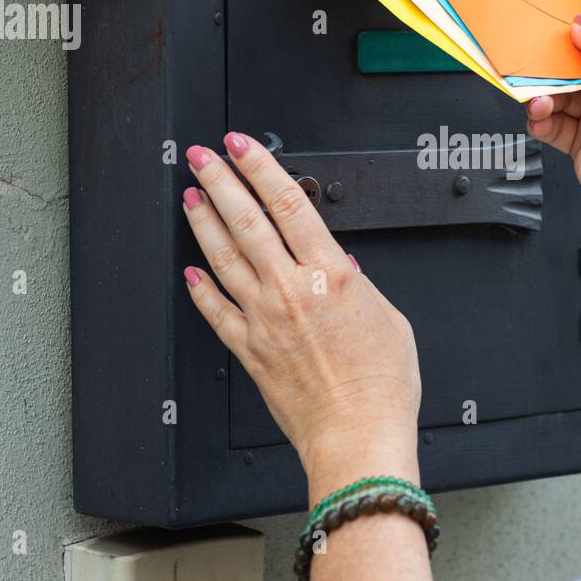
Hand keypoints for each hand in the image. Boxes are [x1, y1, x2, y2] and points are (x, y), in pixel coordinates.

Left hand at [180, 133, 420, 494]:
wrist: (357, 436)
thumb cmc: (382, 387)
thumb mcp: (390, 318)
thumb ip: (360, 286)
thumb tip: (342, 267)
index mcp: (331, 275)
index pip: (287, 203)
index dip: (260, 166)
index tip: (241, 145)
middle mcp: (291, 290)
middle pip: (246, 221)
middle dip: (219, 181)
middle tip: (200, 156)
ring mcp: (264, 320)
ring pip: (223, 257)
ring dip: (203, 222)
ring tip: (190, 196)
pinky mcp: (249, 351)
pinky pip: (215, 311)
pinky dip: (200, 288)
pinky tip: (190, 271)